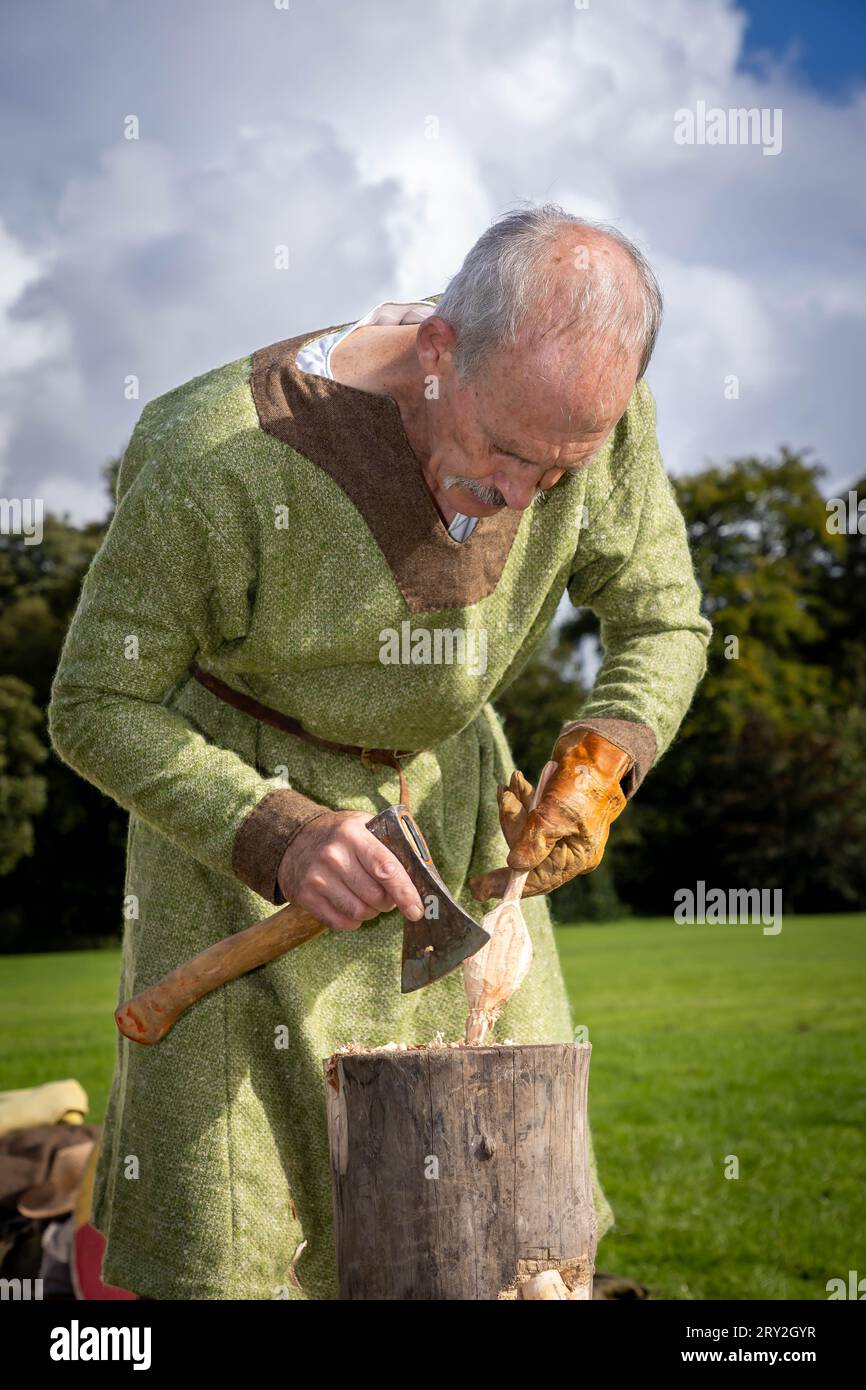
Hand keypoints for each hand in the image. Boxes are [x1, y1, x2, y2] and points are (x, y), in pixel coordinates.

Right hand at [277, 810, 424, 930]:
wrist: (293, 838)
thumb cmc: (340, 834)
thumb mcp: (365, 825)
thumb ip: (393, 843)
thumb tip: (423, 872)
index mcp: (354, 835)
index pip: (386, 869)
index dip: (405, 893)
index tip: (416, 909)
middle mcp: (334, 856)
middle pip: (375, 897)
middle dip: (388, 902)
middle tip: (387, 896)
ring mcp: (317, 877)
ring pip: (359, 913)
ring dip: (370, 912)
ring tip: (367, 898)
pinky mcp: (305, 896)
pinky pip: (340, 923)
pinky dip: (351, 921)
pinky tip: (350, 905)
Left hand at [469, 730, 631, 901]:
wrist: (598, 750)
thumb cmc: (583, 783)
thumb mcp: (556, 814)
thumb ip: (534, 841)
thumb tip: (514, 866)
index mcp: (576, 858)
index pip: (537, 880)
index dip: (506, 884)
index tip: (477, 888)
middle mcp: (569, 850)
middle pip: (526, 854)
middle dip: (511, 826)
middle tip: (504, 798)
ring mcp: (562, 833)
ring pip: (525, 833)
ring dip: (513, 810)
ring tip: (507, 788)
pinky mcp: (555, 815)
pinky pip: (530, 817)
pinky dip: (520, 802)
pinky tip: (514, 784)